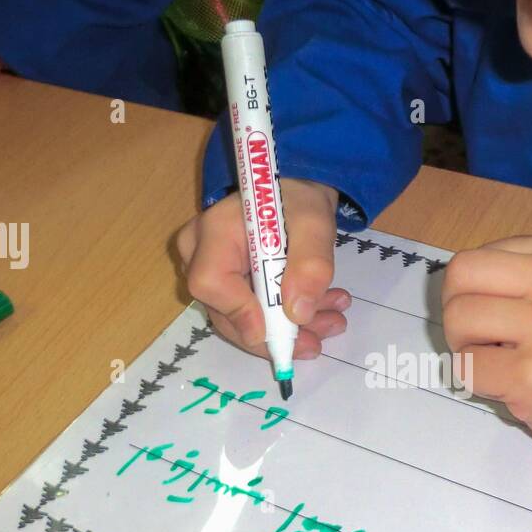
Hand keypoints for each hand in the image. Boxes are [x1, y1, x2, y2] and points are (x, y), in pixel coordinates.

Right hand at [176, 178, 350, 361]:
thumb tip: (299, 312)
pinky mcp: (224, 286)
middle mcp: (199, 254)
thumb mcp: (314, 223)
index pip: (211, 282)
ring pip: (240, 319)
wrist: (292, 191)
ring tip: (332, 321)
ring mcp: (208, 273)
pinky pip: (248, 314)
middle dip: (276, 332)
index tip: (281, 331)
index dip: (241, 314)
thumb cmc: (297, 199)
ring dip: (288, 329)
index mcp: (214, 231)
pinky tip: (319, 313)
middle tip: (319, 340)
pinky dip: (285, 320)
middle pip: (225, 312)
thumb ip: (310, 264)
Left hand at [442, 233, 531, 464]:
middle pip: (459, 278)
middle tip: (484, 338)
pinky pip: (466, 367)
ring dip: (466, 346)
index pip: (476, 257)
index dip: (473, 290)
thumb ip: (522, 272)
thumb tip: (456, 282)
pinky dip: (477, 380)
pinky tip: (512, 384)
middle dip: (458, 312)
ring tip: (500, 360)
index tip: (500, 314)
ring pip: (456, 320)